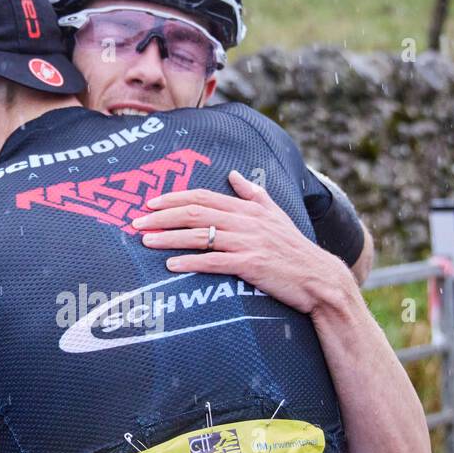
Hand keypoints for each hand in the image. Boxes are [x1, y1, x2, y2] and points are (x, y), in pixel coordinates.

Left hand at [133, 170, 354, 316]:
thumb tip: (235, 174)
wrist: (317, 278)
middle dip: (162, 216)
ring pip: (200, 236)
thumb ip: (253, 194)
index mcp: (248, 208)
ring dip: (169, 238)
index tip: (150, 202)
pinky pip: (214, 262)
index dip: (174, 198)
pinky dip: (190, 262)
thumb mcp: (276, 214)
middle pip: (196, 213)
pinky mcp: (251, 265)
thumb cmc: (294, 249)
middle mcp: (246, 221)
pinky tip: (171, 265)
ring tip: (145, 241)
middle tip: (136, 221)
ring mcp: (248, 242)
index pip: (204, 197)